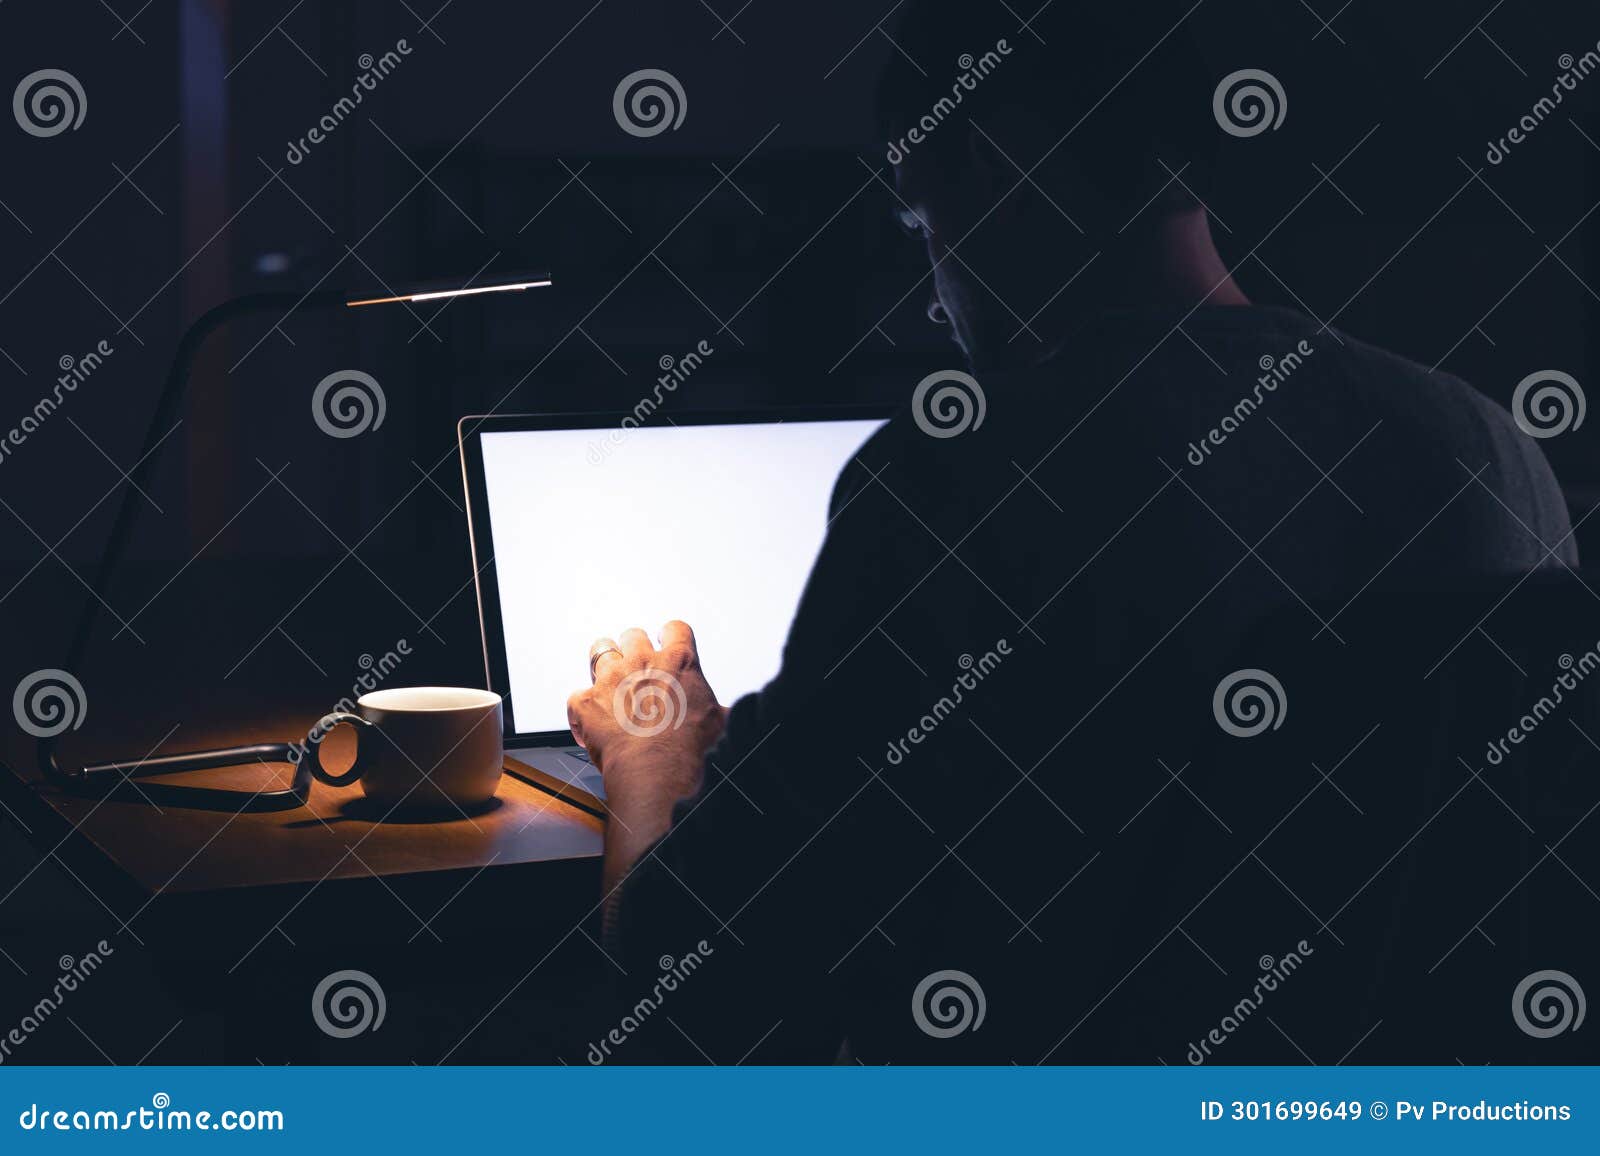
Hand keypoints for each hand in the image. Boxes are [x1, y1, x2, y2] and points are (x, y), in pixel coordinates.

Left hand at [567, 621, 726, 887]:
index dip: (670, 637)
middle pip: (632, 635)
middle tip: (638, 668)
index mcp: (680, 662)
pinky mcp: (587, 703)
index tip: (668, 643)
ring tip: (610, 682)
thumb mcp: (718, 723)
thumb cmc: (690, 751)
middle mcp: (643, 663)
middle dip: (634, 649)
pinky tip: (592, 721)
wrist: (658, 774)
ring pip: (600, 650)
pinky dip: (584, 708)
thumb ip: (715, 708)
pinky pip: (577, 696)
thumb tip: (729, 714)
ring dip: (605, 664)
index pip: (674, 629)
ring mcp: (611, 680)